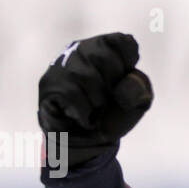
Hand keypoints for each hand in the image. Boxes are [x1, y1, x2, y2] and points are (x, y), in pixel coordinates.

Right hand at [37, 33, 153, 170]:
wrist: (89, 144)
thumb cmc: (112, 116)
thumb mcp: (137, 103)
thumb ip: (140, 87)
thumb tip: (126, 81)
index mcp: (104, 49)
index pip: (122, 42)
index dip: (127, 67)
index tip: (121, 85)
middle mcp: (79, 50)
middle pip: (105, 58)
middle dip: (111, 87)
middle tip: (105, 101)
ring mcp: (61, 66)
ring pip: (87, 77)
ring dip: (97, 102)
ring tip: (92, 109)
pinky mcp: (48, 85)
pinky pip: (73, 95)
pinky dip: (83, 113)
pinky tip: (81, 116)